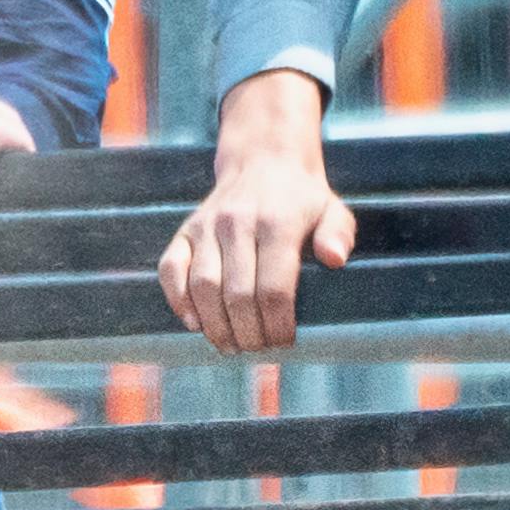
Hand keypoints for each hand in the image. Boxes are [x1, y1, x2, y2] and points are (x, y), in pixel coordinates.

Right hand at [171, 82, 353, 351]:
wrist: (263, 159)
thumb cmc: (302, 199)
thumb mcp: (332, 210)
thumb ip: (339, 234)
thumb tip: (335, 259)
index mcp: (276, 222)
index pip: (273, 290)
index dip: (278, 327)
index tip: (285, 343)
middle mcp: (237, 222)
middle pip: (237, 296)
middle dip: (249, 334)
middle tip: (260, 350)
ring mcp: (206, 226)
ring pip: (203, 288)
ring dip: (216, 327)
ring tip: (232, 346)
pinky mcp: (185, 231)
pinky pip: (170, 271)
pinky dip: (179, 302)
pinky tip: (196, 324)